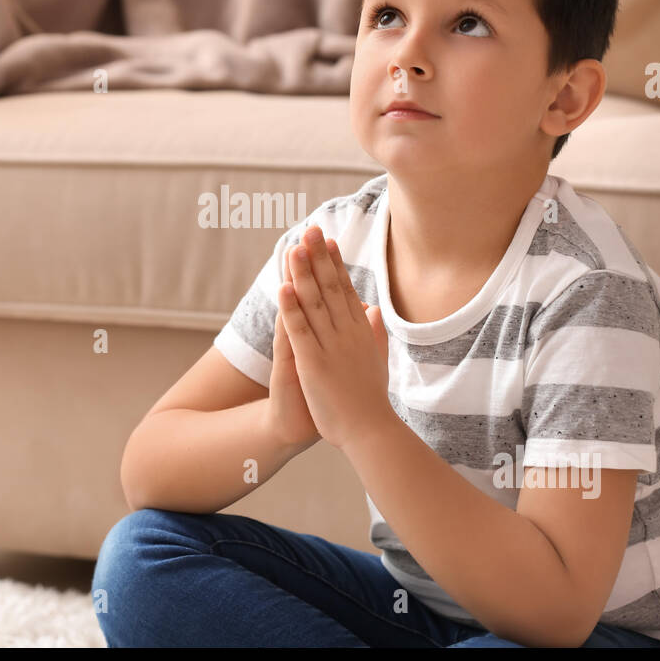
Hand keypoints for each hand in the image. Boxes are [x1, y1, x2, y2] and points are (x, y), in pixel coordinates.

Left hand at [278, 225, 391, 451]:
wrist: (371, 432)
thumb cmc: (371, 400)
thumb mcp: (376, 359)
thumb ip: (375, 332)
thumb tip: (375, 309)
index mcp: (360, 331)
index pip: (345, 289)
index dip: (334, 263)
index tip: (327, 239)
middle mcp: (347, 333)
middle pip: (330, 288)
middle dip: (318, 257)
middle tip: (310, 228)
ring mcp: (331, 347)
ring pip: (314, 303)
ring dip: (303, 274)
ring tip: (294, 247)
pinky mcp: (314, 364)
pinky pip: (300, 331)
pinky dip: (291, 309)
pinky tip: (282, 288)